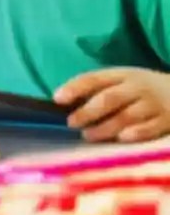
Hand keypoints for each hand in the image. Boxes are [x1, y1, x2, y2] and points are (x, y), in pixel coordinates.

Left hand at [54, 68, 169, 142]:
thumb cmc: (142, 92)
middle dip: (88, 111)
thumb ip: (98, 91)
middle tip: (71, 123)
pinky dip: (136, 133)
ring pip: (127, 115)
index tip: (56, 98)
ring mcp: (154, 104)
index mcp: (122, 75)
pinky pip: (150, 128)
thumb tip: (63, 104)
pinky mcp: (168, 120)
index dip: (75, 87)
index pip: (94, 78)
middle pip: (109, 98)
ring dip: (105, 127)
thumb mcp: (123, 82)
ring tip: (88, 135)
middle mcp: (138, 87)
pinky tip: (122, 138)